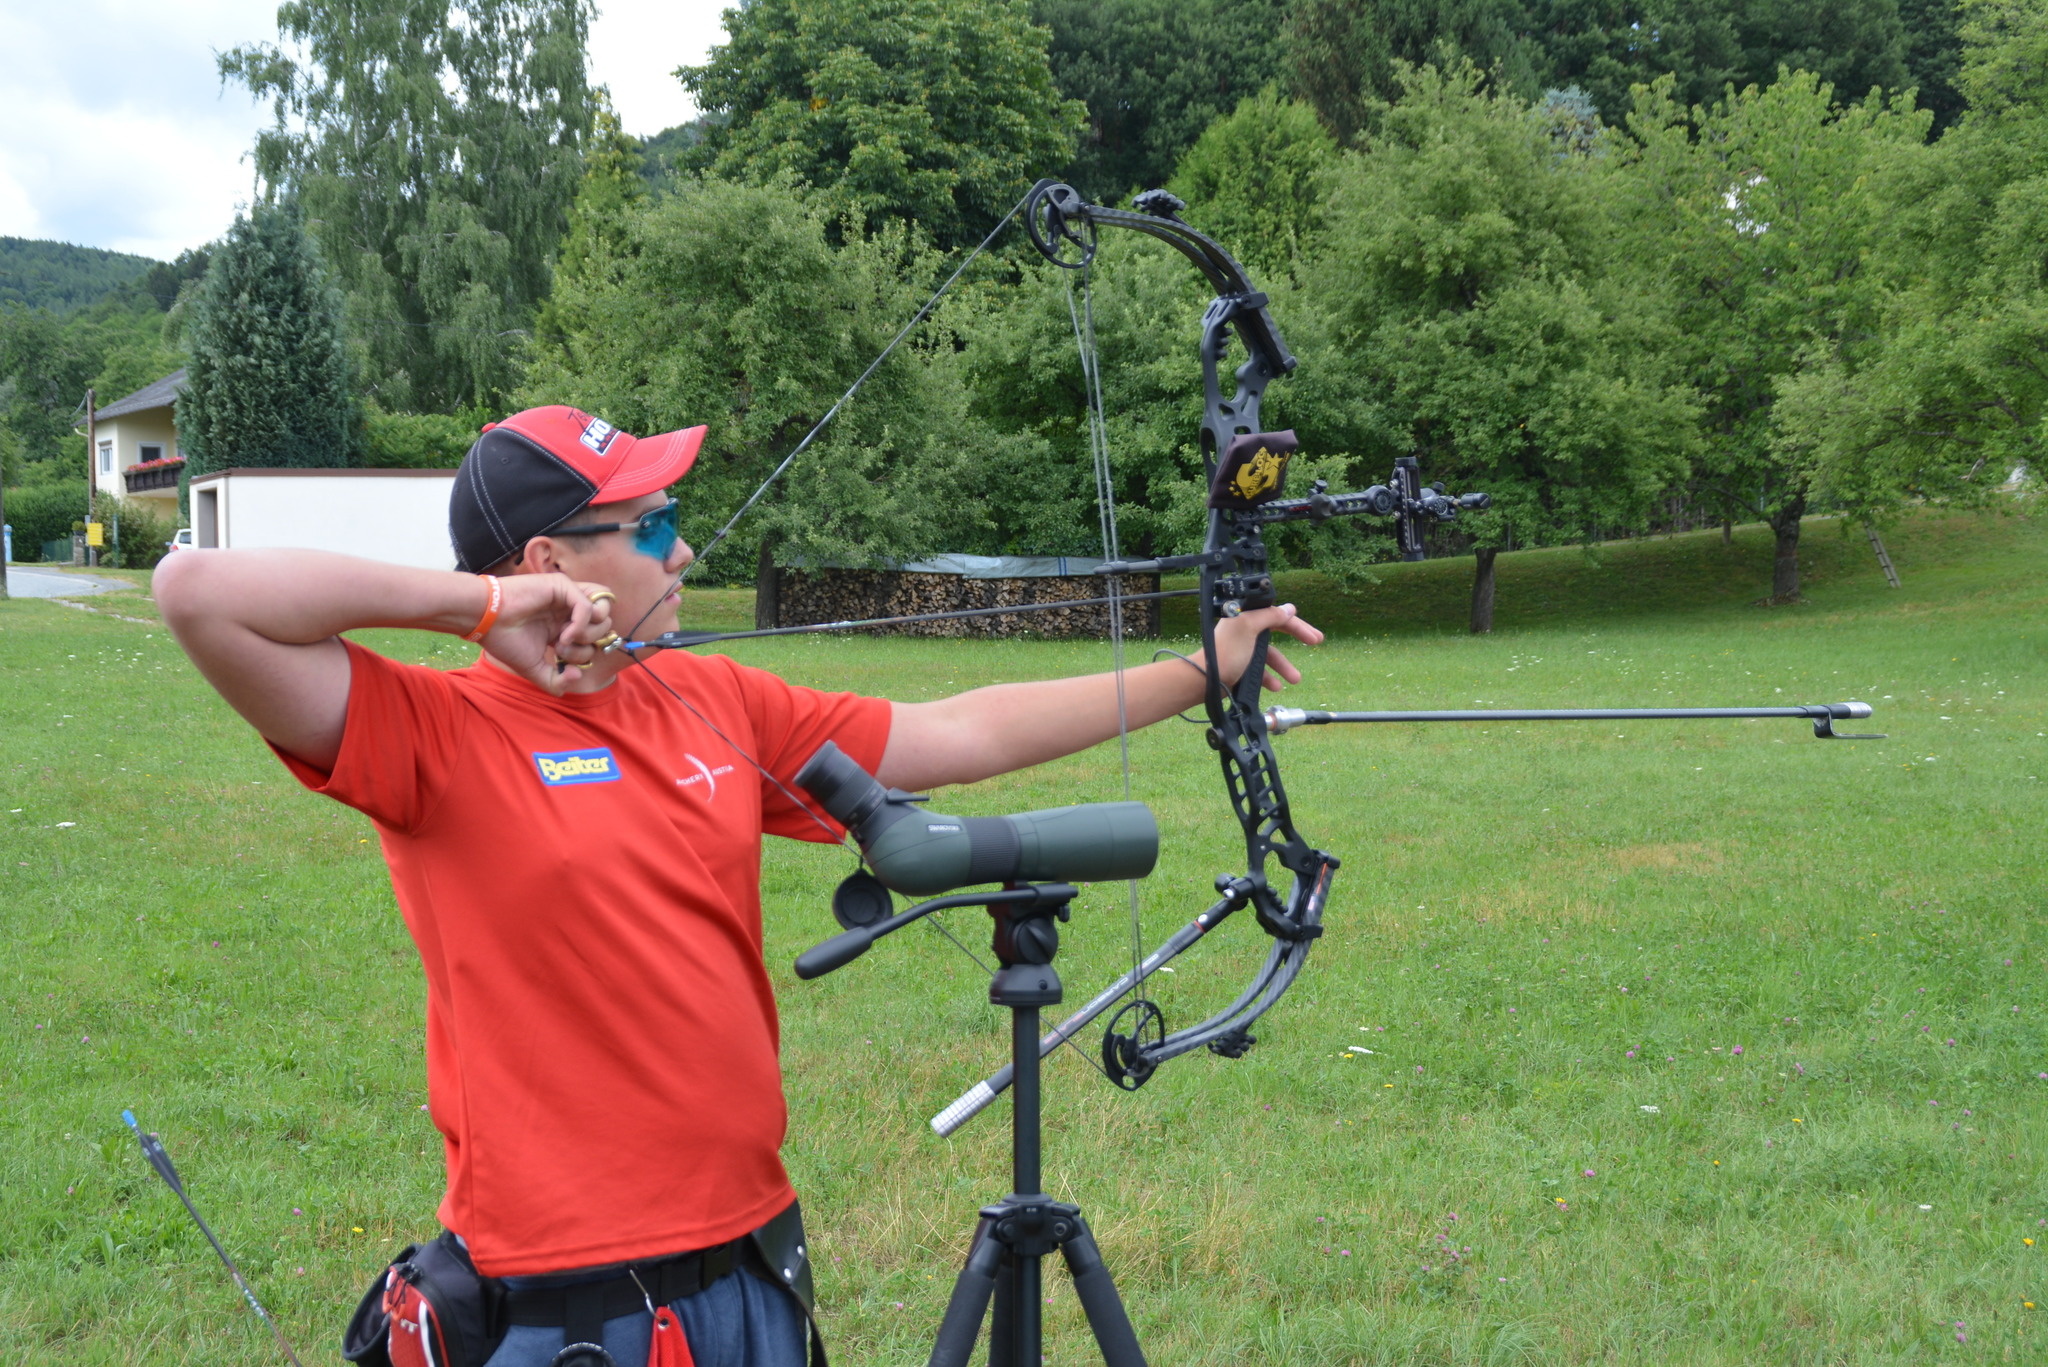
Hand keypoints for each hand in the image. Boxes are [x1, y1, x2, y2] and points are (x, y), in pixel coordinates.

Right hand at [478, 574, 615, 693]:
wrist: (485, 621)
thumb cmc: (505, 641)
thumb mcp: (534, 669)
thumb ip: (556, 680)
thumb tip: (577, 676)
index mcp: (564, 627)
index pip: (595, 640)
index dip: (586, 655)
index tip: (563, 662)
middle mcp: (569, 612)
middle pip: (604, 627)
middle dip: (590, 646)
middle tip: (563, 651)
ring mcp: (567, 598)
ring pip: (603, 612)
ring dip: (590, 634)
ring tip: (566, 641)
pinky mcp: (562, 586)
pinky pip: (588, 607)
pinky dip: (581, 625)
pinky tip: (563, 636)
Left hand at [1210, 603, 1322, 691]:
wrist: (1205, 679)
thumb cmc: (1226, 652)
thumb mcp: (1250, 628)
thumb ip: (1270, 616)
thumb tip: (1289, 608)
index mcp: (1246, 616)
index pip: (1277, 614)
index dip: (1297, 623)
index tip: (1313, 636)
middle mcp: (1245, 629)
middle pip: (1277, 631)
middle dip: (1297, 638)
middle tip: (1317, 642)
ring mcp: (1243, 648)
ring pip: (1270, 654)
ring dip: (1284, 666)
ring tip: (1296, 679)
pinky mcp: (1241, 665)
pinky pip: (1260, 670)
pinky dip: (1269, 678)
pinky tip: (1275, 686)